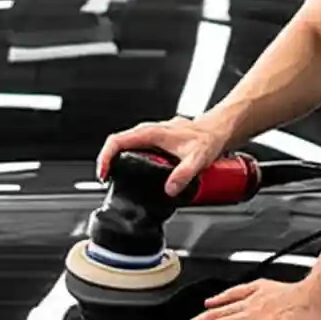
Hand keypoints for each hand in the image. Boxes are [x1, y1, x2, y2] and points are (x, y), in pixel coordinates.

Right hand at [97, 116, 228, 195]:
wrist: (216, 130)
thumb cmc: (207, 139)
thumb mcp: (198, 159)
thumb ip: (184, 174)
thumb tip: (170, 189)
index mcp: (151, 133)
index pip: (117, 141)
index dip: (105, 157)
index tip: (104, 173)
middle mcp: (148, 131)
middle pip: (117, 145)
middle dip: (108, 163)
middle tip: (108, 181)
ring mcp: (150, 136)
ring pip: (125, 147)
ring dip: (117, 162)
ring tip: (117, 180)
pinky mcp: (154, 141)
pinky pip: (135, 149)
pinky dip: (128, 161)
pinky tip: (133, 174)